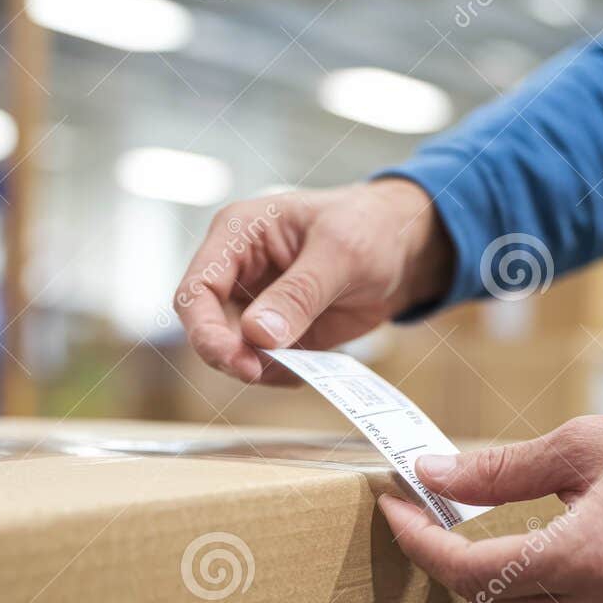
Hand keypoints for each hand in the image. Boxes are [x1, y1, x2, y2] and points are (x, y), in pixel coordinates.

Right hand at [172, 179, 453, 382]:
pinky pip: (262, 362)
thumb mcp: (341, 253)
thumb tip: (258, 334)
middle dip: (233, 357)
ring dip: (260, 369)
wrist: (404, 248)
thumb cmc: (371, 228)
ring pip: (232, 351)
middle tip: (270, 374)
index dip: (206, 332)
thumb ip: (299, 293)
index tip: (239, 362)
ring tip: (302, 367)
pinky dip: (280, 374)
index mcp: (238, 234)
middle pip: (206, 327)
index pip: (197, 290)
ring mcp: (254, 303)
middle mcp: (237, 270)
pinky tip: (310, 369)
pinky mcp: (276, 330)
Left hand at [377, 413, 602, 602]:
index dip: (419, 545)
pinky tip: (566, 583)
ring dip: (505, 600)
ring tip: (520, 550)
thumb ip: (500, 469)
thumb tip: (430, 474)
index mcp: (583, 554)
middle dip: (460, 566)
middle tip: (454, 524)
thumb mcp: (585, 446)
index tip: (397, 513)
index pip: (469, 571)